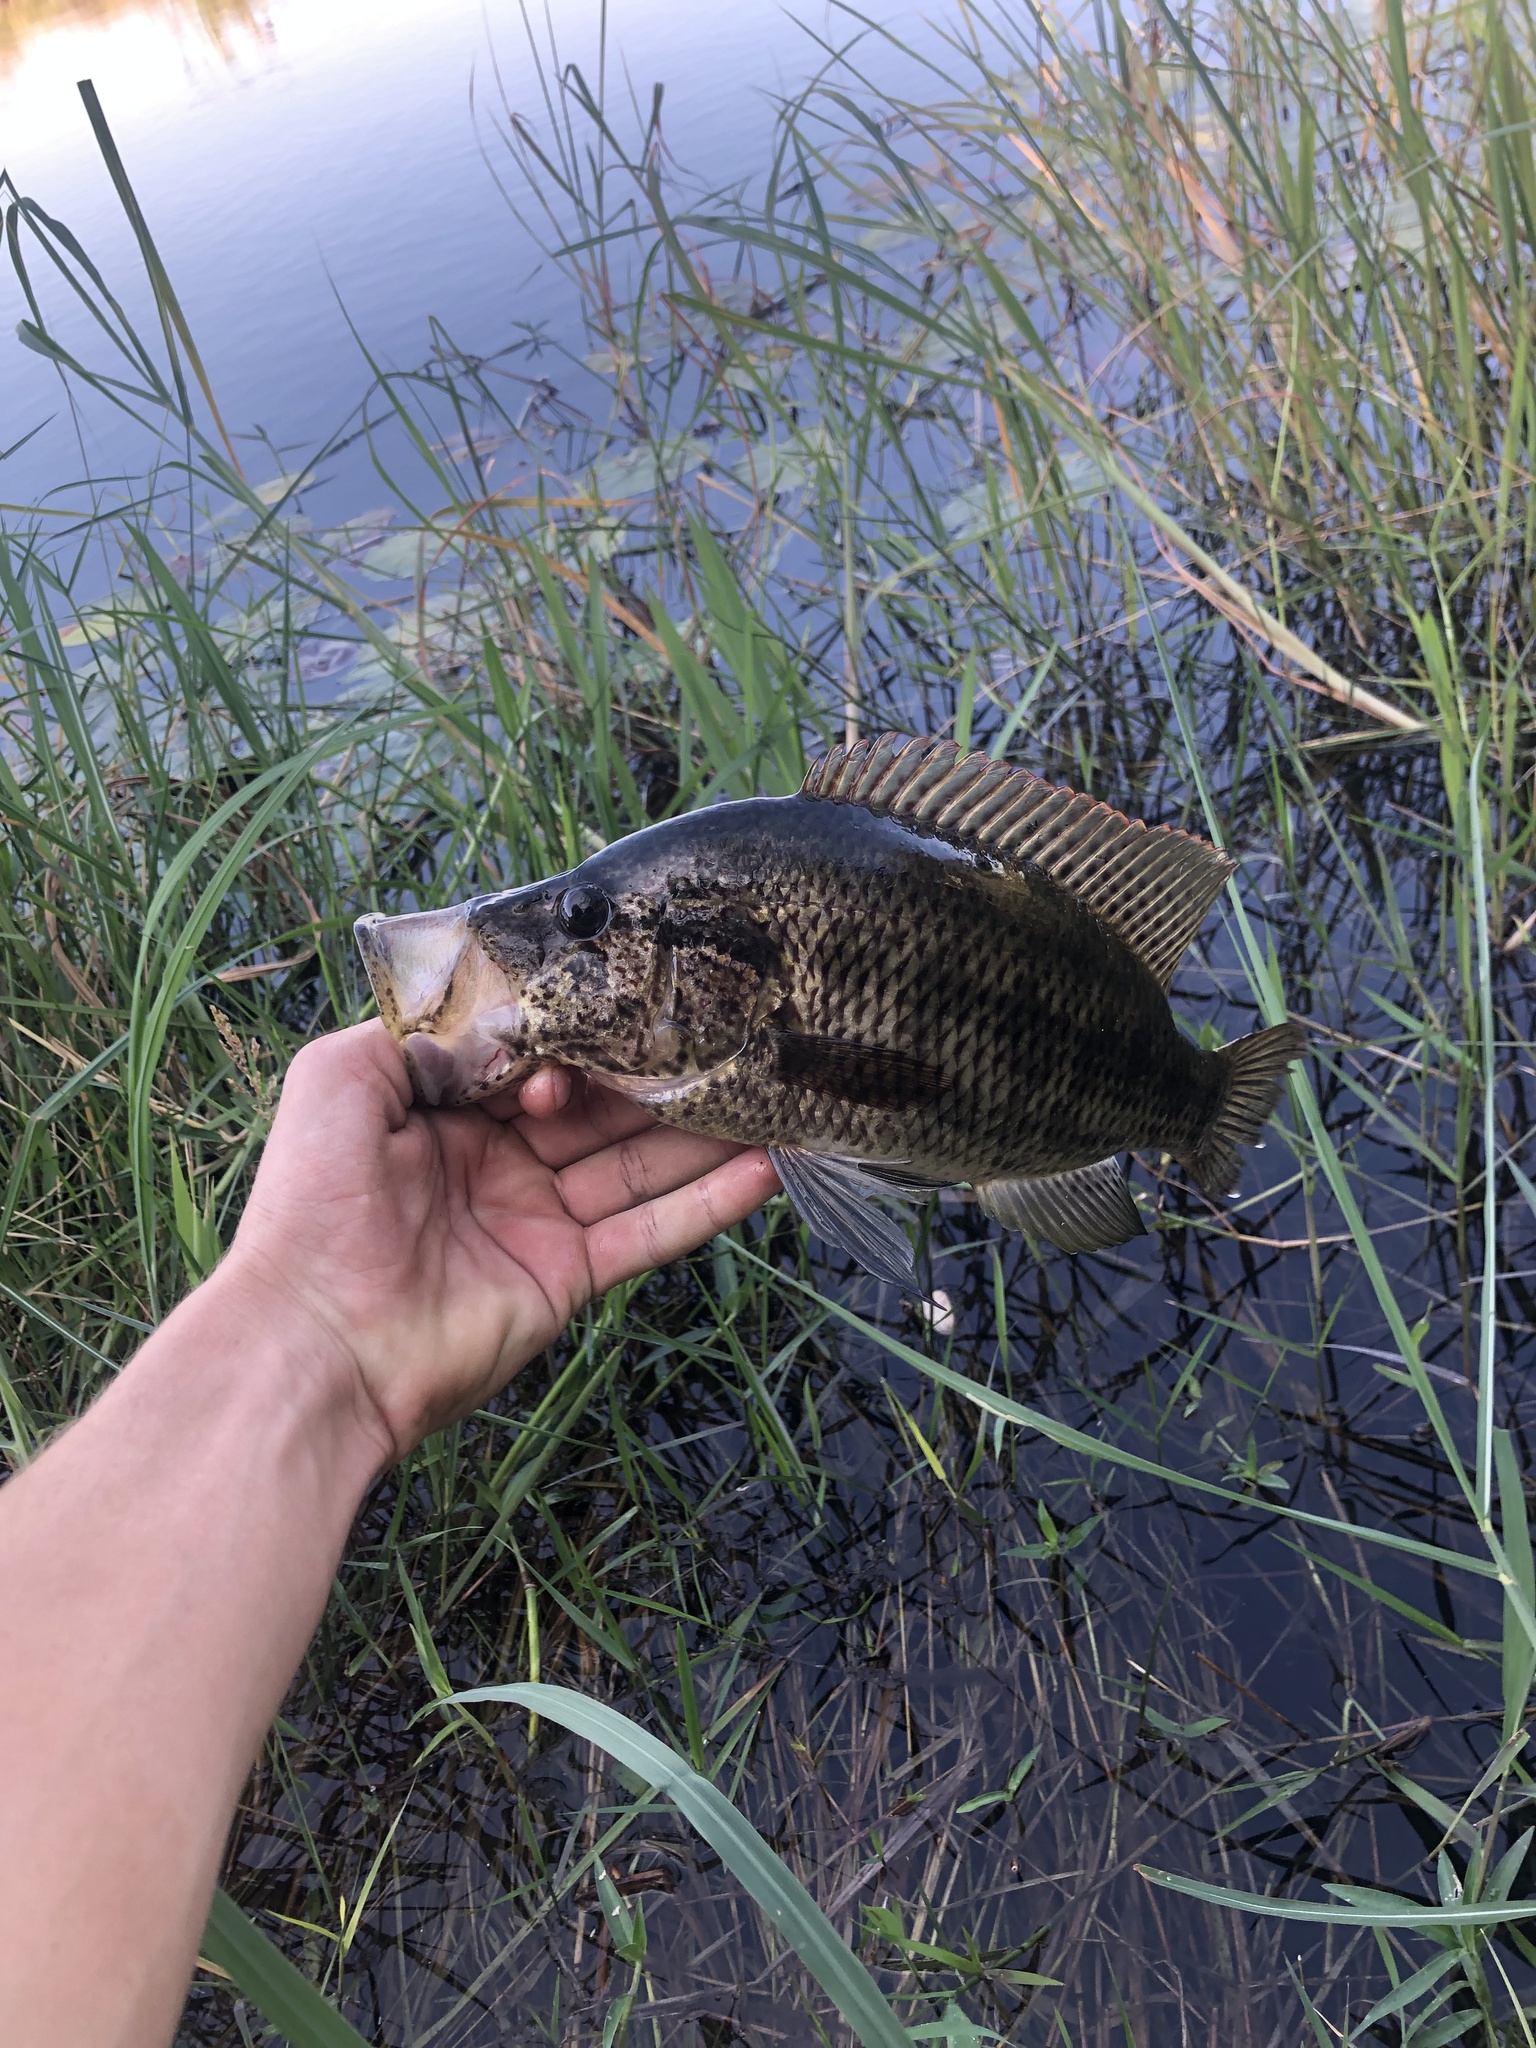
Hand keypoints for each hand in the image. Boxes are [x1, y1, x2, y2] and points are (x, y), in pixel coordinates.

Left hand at [220, 1022, 779, 1462]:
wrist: (317, 1342)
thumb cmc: (313, 1205)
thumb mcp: (338, 1079)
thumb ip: (417, 1028)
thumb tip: (502, 1008)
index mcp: (444, 1107)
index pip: (536, 1054)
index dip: (579, 1031)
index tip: (625, 1007)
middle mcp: (497, 1156)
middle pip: (597, 1104)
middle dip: (658, 1070)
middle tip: (732, 1033)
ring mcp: (537, 1217)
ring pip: (637, 1161)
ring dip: (703, 1130)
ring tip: (773, 1091)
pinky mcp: (567, 1275)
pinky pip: (648, 1232)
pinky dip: (707, 1204)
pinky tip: (764, 1169)